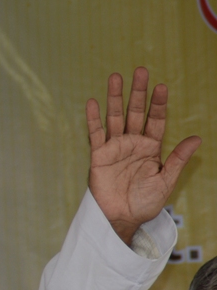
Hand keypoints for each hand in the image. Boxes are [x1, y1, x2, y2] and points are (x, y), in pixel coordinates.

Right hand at [87, 67, 200, 244]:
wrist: (120, 218)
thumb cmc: (144, 202)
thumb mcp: (166, 180)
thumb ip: (178, 158)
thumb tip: (196, 138)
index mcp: (150, 148)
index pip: (156, 120)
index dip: (158, 104)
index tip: (162, 87)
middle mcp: (132, 143)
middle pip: (135, 113)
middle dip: (138, 92)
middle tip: (140, 71)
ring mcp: (115, 148)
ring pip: (115, 117)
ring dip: (115, 98)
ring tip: (115, 77)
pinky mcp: (98, 156)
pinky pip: (95, 134)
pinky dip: (93, 118)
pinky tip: (93, 102)